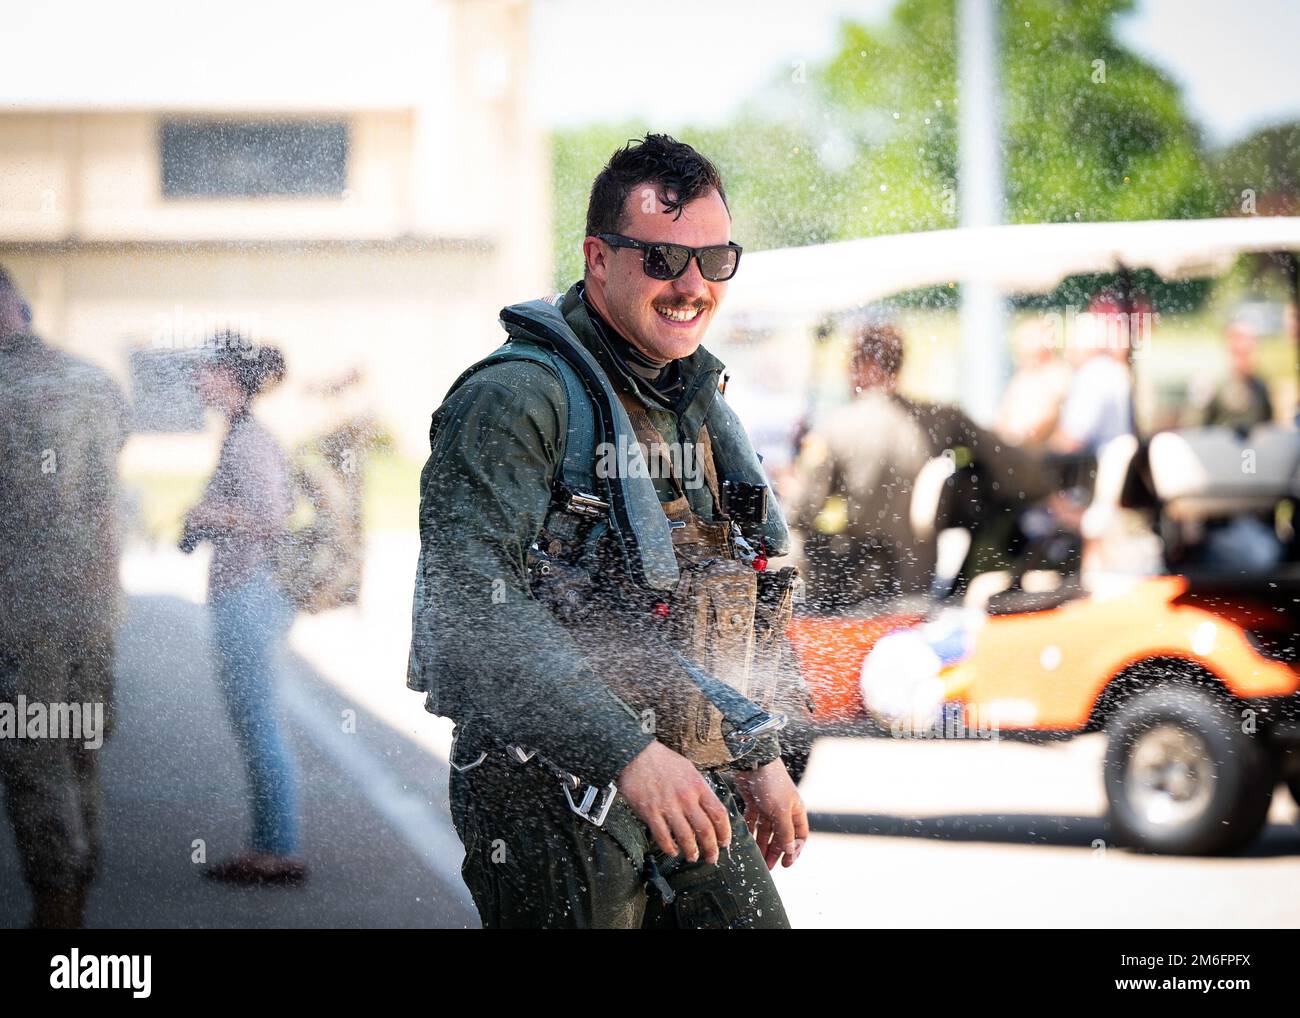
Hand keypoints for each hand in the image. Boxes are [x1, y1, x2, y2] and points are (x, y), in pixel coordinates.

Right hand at [617, 741, 730, 864]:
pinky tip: (672, 851)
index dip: (725, 832)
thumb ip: (699, 789)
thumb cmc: (663, 761)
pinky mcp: (650, 812)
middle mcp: (686, 798)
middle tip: (712, 857)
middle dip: (711, 848)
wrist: (636, 755)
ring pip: (686, 837)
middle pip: (705, 830)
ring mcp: (668, 806)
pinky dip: (669, 848)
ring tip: (693, 857)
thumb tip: (709, 808)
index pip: (719, 814)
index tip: (725, 842)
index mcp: (698, 786)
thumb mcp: (689, 769)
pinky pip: (663, 836)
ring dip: (691, 851)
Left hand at [730, 759, 807, 869]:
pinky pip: (753, 821)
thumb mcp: (780, 811)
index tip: (786, 864)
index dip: (795, 851)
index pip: (800, 836)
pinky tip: (744, 841)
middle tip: (766, 867)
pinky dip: (749, 831)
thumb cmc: (772, 783)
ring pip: (766, 830)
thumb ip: (785, 832)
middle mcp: (783, 809)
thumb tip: (791, 852)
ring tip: (755, 859)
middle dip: (775, 851)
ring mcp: (768, 806)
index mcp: (796, 811)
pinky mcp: (753, 801)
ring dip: (761, 844)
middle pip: (781, 836)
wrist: (754, 761)